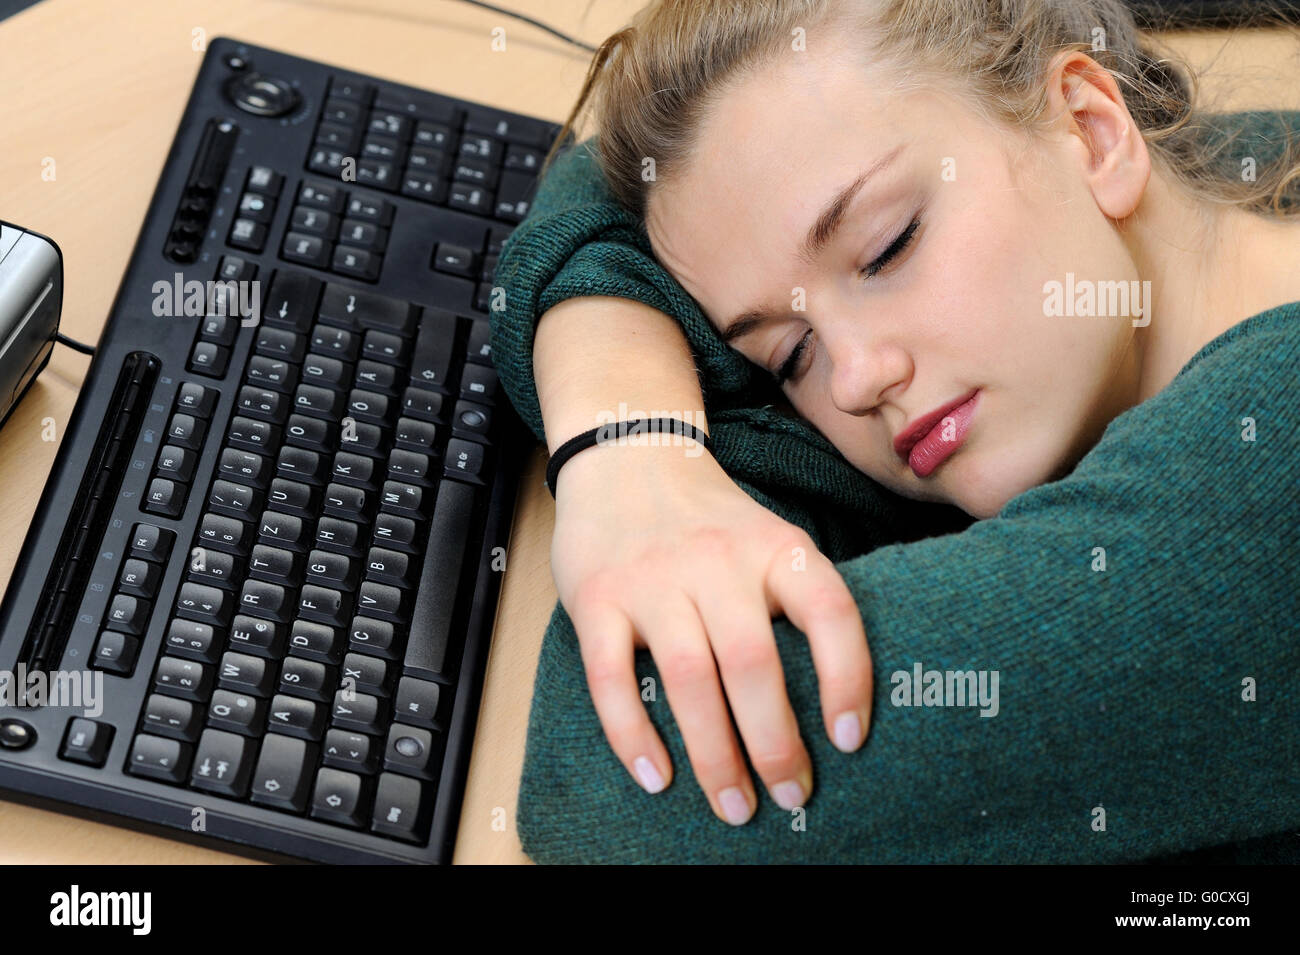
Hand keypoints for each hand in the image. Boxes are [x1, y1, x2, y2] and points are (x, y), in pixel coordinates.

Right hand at [549, 435, 871, 824]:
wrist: (627, 455)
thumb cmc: (710, 518)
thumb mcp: (769, 538)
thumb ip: (796, 599)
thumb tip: (834, 704)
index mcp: (774, 547)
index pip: (829, 612)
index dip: (847, 679)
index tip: (847, 741)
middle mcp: (716, 560)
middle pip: (752, 663)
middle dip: (775, 744)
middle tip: (790, 797)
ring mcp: (652, 578)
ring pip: (687, 678)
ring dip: (713, 754)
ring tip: (734, 806)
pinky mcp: (598, 597)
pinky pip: (611, 677)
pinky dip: (633, 735)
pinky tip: (656, 777)